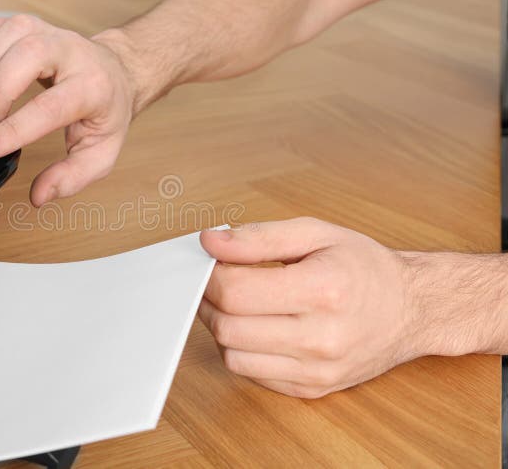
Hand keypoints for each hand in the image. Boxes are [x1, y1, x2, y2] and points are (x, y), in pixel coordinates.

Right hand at [0, 15, 137, 205]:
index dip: (12, 129)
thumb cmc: (107, 112)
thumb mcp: (101, 152)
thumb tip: (40, 195)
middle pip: (28, 55)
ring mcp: (52, 34)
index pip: (49, 107)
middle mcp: (73, 53)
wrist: (117, 73)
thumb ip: (71, 177)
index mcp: (92, 88)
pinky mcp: (33, 26)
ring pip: (11, 35)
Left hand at [197, 217, 419, 397]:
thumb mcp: (315, 233)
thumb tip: (210, 243)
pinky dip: (242, 350)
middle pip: (228, 328)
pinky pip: (252, 374)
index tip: (209, 263)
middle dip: (209, 301)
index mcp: (322, 291)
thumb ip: (259, 237)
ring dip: (222, 329)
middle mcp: (321, 338)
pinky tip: (257, 328)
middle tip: (216, 282)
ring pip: (233, 357)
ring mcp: (317, 370)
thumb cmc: (365, 267)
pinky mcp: (312, 390)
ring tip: (237, 305)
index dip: (210, 276)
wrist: (414, 309)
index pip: (235, 292)